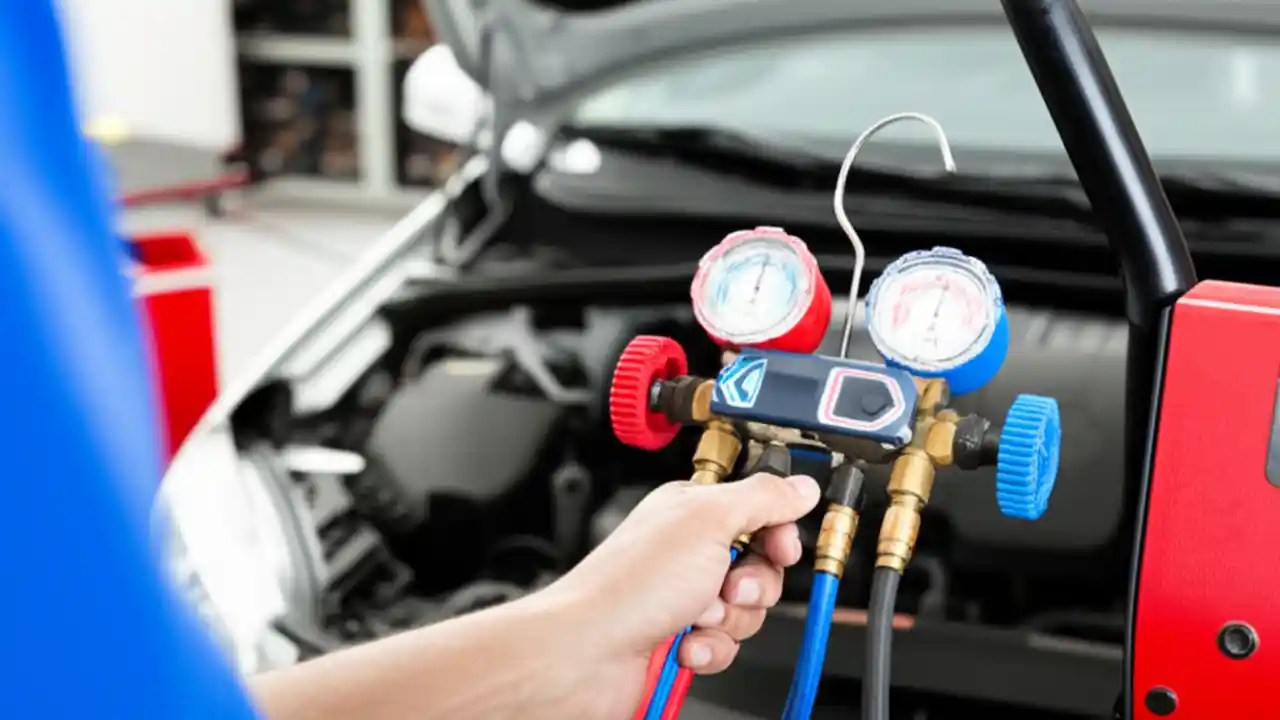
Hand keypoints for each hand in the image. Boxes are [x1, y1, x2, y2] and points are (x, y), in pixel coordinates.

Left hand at [541, 472, 821, 717]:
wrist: (586, 654)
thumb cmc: (628, 585)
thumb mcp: (708, 522)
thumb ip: (762, 498)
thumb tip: (799, 485)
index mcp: (693, 511)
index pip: (759, 510)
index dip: (777, 532)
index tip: (780, 547)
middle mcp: (688, 550)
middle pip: (760, 565)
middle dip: (755, 584)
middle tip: (730, 587)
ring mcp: (684, 596)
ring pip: (746, 610)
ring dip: (730, 620)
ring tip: (697, 616)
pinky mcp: (682, 636)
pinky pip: (725, 644)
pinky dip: (711, 648)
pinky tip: (686, 643)